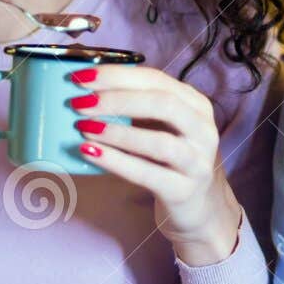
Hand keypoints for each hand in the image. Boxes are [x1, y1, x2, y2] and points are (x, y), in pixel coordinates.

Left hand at [68, 65, 242, 264]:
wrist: (198, 207)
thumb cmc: (171, 160)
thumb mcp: (163, 126)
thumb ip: (136, 106)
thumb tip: (86, 89)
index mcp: (195, 104)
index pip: (156, 79)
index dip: (117, 75)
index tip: (81, 76)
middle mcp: (203, 129)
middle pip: (162, 104)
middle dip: (116, 99)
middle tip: (79, 102)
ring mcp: (197, 162)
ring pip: (159, 141)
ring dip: (117, 132)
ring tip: (84, 127)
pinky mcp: (184, 190)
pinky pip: (148, 173)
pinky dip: (116, 161)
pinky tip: (91, 153)